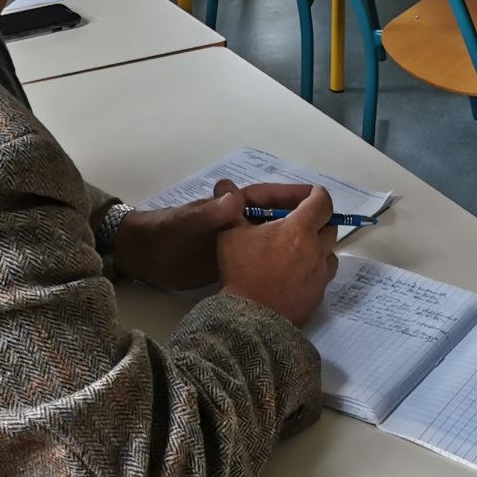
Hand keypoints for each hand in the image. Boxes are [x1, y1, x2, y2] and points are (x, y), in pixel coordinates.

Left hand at [114, 179, 313, 290]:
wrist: (145, 260)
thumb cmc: (165, 235)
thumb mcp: (187, 224)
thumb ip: (211, 214)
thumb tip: (236, 199)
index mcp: (232, 205)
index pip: (271, 196)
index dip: (297, 197)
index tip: (323, 201)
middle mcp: (239, 222)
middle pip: (279, 219)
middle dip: (304, 223)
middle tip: (331, 234)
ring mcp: (238, 244)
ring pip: (275, 242)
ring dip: (295, 247)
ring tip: (321, 258)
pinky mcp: (234, 265)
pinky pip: (265, 262)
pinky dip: (281, 267)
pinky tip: (297, 280)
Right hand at [217, 184, 338, 325]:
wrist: (250, 318)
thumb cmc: (242, 271)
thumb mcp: (230, 234)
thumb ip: (232, 208)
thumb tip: (224, 184)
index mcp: (299, 229)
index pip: (322, 202)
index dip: (317, 195)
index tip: (310, 195)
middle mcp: (316, 249)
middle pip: (330, 227)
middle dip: (318, 220)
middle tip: (299, 222)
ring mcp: (320, 274)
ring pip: (329, 253)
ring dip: (318, 246)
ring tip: (297, 250)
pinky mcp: (318, 296)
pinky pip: (322, 276)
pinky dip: (314, 270)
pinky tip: (295, 275)